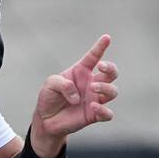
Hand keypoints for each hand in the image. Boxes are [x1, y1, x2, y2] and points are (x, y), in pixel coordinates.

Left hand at [30, 34, 118, 157]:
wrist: (46, 119)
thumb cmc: (49, 98)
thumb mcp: (50, 84)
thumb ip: (62, 84)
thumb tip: (77, 96)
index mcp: (82, 72)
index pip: (94, 57)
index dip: (100, 47)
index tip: (106, 37)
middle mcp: (91, 84)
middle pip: (111, 73)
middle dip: (110, 68)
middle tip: (101, 67)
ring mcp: (95, 99)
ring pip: (113, 91)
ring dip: (105, 88)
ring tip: (92, 88)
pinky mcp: (94, 115)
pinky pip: (108, 114)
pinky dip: (103, 110)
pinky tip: (93, 107)